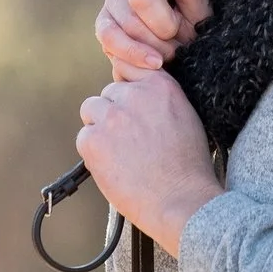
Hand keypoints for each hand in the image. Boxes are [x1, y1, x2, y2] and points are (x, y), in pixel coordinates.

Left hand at [76, 70, 221, 255]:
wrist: (181, 201)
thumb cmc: (188, 167)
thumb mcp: (184, 117)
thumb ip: (158, 100)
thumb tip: (135, 96)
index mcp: (160, 85)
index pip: (128, 69)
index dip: (128, 92)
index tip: (132, 109)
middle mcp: (134, 95)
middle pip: (109, 93)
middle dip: (115, 114)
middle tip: (130, 142)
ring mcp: (112, 116)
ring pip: (92, 110)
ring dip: (101, 128)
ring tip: (121, 153)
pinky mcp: (94, 140)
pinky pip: (84, 137)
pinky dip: (94, 152)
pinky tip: (115, 166)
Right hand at [95, 0, 212, 81]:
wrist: (184, 61)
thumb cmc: (194, 27)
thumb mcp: (199, 7)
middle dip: (164, 21)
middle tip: (179, 34)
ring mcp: (113, 2)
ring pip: (127, 20)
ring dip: (155, 42)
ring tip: (173, 52)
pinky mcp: (105, 27)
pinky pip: (110, 37)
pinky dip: (134, 53)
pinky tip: (153, 63)